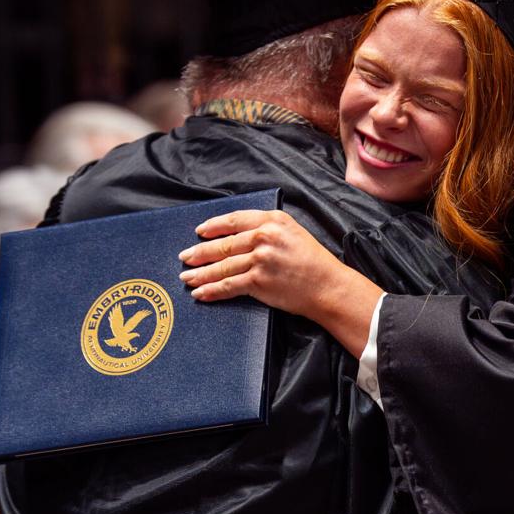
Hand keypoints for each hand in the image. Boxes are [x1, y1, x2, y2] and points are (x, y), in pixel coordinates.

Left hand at [178, 210, 382, 356]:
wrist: (328, 286)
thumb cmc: (314, 262)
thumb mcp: (293, 233)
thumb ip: (268, 229)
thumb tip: (239, 237)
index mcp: (273, 220)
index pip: (235, 220)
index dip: (214, 226)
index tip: (200, 231)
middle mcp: (264, 236)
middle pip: (223, 244)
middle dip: (200, 252)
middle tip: (185, 257)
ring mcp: (260, 259)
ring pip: (222, 266)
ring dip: (200, 273)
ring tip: (186, 277)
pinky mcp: (259, 281)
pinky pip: (228, 285)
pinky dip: (212, 290)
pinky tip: (200, 293)